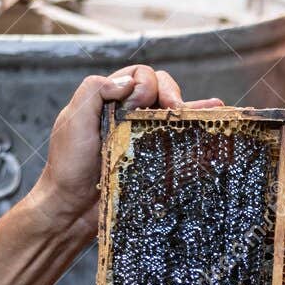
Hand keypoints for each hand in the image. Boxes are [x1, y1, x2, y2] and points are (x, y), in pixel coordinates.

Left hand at [27, 65, 223, 235]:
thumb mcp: (73, 120)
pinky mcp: (155, 158)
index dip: (145, 83)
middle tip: (174, 108)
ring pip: (172, 110)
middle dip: (170, 92)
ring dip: (189, 105)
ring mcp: (143, 137)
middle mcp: (128, 115)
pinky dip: (198, 121)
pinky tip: (216, 111)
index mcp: (108, 101)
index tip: (140, 103)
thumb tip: (129, 81)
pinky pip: (179, 136)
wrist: (73, 209)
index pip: (138, 75)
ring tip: (207, 109)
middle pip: (160, 88)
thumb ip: (94, 91)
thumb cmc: (68, 167)